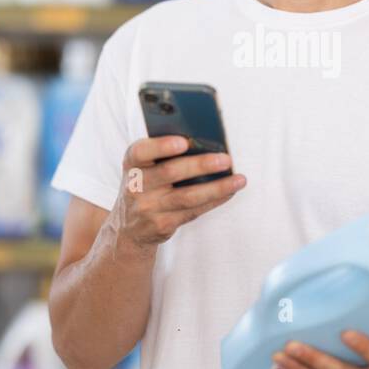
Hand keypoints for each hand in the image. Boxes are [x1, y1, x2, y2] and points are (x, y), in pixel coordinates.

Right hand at [111, 135, 245, 251]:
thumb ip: (164, 154)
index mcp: (131, 163)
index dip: (161, 146)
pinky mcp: (162, 225)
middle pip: (170, 173)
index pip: (140, 151)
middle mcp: (135, 186)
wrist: (129, 227)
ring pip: (187, 197)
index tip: (184, 141)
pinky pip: (193, 212)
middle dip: (200, 165)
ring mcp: (148, 208)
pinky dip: (214, 200)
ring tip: (239, 180)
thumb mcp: (144, 167)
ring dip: (216, 188)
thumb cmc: (145, 185)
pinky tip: (230, 192)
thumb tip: (205, 141)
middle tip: (226, 159)